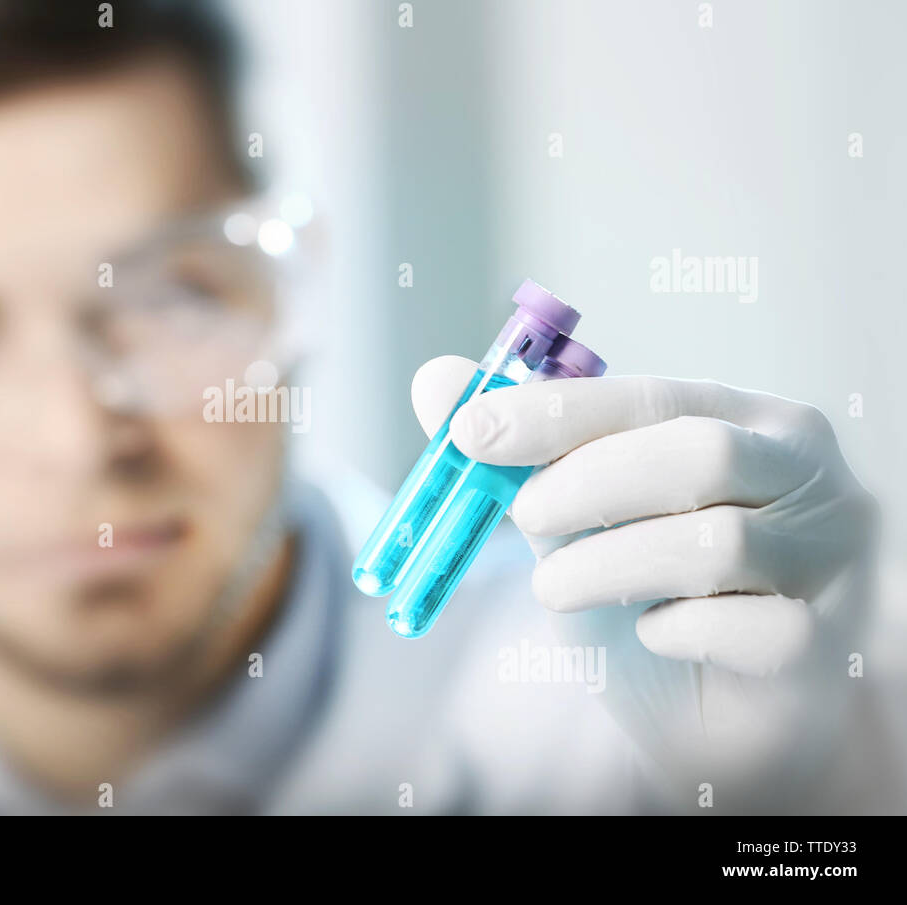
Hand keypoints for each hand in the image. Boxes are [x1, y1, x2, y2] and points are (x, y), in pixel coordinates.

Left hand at [412, 356, 878, 798]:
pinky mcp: (821, 642)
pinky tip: (649, 634)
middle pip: (701, 452)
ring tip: (556, 588)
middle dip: (588, 483)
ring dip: (607, 566)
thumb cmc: (645, 599)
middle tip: (523, 516)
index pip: (653, 396)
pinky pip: (742, 628)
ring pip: (716, 543)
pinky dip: (672, 631)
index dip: (557, 411)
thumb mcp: (571, 522)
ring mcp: (826, 558)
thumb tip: (434, 378)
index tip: (472, 431)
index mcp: (748, 422)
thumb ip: (518, 454)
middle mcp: (804, 476)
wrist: (706, 718)